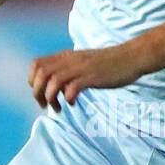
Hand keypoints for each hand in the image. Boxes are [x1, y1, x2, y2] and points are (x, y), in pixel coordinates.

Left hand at [28, 42, 146, 110]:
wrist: (131, 57)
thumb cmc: (110, 63)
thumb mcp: (84, 62)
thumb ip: (70, 68)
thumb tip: (57, 84)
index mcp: (66, 56)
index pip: (37, 64)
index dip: (33, 80)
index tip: (41, 93)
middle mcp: (70, 60)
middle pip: (41, 74)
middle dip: (38, 92)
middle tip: (44, 105)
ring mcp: (81, 68)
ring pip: (53, 81)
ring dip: (51, 98)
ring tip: (57, 108)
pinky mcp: (92, 77)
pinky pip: (72, 87)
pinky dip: (68, 98)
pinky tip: (73, 103)